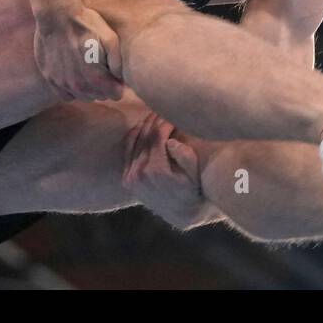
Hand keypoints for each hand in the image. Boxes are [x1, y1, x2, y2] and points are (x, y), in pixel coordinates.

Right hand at [33, 5, 124, 101]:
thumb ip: (118, 62)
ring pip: (83, 97)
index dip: (119, 84)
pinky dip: (72, 90)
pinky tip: (75, 76)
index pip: (115, 95)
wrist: (57, 15)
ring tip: (89, 70)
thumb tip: (121, 78)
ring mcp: (62, 82)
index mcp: (95, 77)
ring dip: (89, 88)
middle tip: (103, 68)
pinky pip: (65, 95)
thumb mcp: (111, 38)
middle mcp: (78, 85)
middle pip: (100, 96)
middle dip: (105, 86)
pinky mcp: (50, 78)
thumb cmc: (86, 24)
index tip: (116, 74)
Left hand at [121, 111, 215, 229]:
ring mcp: (131, 177)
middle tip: (165, 108)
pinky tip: (144, 127)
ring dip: (145, 125)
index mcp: (156, 170)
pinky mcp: (126, 179)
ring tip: (157, 115)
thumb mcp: (195, 175)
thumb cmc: (193, 190)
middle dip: (156, 120)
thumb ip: (186, 158)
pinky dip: (134, 136)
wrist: (180, 213)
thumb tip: (172, 142)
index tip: (174, 112)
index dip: (166, 121)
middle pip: (145, 136)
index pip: (157, 135)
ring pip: (135, 141)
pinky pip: (127, 150)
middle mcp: (140, 174)